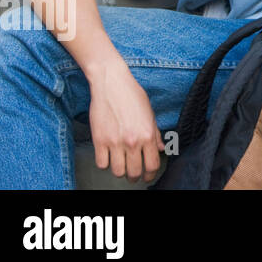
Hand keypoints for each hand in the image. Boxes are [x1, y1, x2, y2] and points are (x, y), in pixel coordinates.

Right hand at [87, 62, 163, 182]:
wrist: (112, 83)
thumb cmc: (132, 95)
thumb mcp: (150, 113)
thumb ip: (155, 133)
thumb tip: (162, 148)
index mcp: (147, 135)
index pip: (152, 164)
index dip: (151, 174)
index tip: (148, 176)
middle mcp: (132, 141)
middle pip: (134, 172)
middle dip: (135, 177)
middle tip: (134, 176)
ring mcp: (115, 142)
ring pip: (117, 171)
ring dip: (120, 171)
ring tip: (121, 166)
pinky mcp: (99, 140)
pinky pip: (101, 164)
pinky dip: (105, 164)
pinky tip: (108, 157)